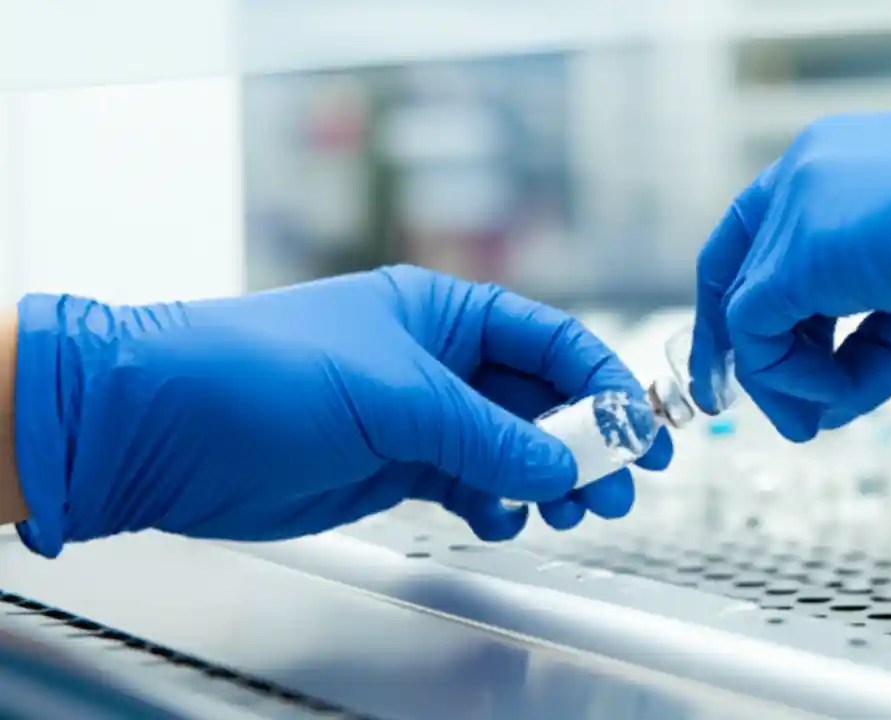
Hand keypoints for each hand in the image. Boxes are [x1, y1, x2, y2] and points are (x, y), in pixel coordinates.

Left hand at [13, 265, 671, 556]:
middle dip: (585, 440)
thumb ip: (485, 433)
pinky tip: (501, 519)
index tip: (634, 424)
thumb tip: (559, 462)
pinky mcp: (391, 465)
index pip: (547, 339)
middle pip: (538, 399)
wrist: (159, 430)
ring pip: (510, 448)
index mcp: (441, 313)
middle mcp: (436, 362)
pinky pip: (469, 484)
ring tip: (574, 511)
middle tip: (619, 483)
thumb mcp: (392, 394)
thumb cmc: (257, 370)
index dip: (599, 380)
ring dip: (547, 479)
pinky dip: (495, 503)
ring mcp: (415, 416)